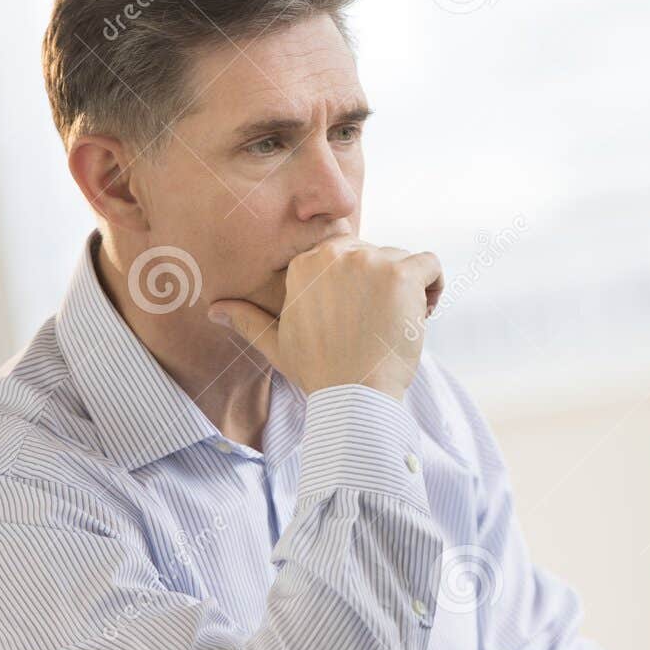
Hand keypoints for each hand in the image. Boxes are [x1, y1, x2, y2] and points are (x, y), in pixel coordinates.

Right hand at [208, 236, 443, 398]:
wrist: (354, 396)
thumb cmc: (319, 374)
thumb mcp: (276, 344)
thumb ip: (248, 320)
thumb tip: (214, 309)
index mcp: (305, 264)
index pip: (349, 253)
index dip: (360, 284)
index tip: (362, 314)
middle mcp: (335, 254)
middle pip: (378, 254)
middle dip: (385, 287)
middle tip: (382, 326)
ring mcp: (369, 262)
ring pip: (405, 260)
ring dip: (411, 290)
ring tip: (401, 325)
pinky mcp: (401, 274)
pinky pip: (431, 263)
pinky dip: (436, 284)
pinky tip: (426, 313)